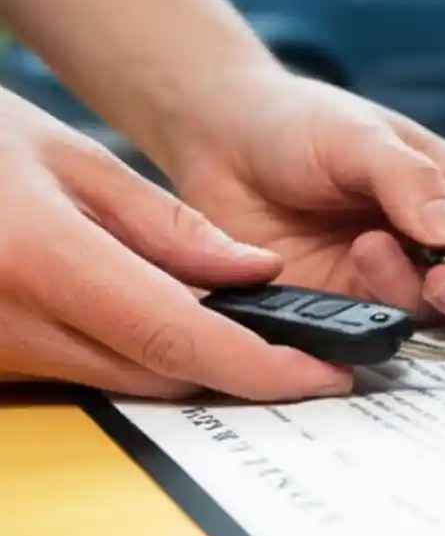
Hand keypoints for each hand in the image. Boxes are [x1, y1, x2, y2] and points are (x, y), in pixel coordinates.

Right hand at [0, 90, 351, 398]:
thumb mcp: (68, 157)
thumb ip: (165, 224)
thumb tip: (253, 271)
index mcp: (37, 258)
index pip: (177, 333)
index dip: (262, 363)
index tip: (323, 373)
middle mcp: (8, 323)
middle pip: (158, 370)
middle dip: (239, 364)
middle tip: (304, 342)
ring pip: (122, 378)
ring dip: (186, 355)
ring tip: (239, 312)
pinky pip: (80, 371)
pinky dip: (132, 350)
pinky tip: (158, 309)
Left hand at [164, 72, 444, 325]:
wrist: (215, 142)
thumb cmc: (297, 123)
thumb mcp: (361, 137)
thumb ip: (411, 182)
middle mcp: (437, 245)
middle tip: (441, 276)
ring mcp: (393, 281)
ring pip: (436, 320)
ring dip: (411, 295)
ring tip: (364, 249)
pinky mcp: (344, 310)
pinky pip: (374, 335)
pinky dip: (366, 324)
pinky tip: (337, 284)